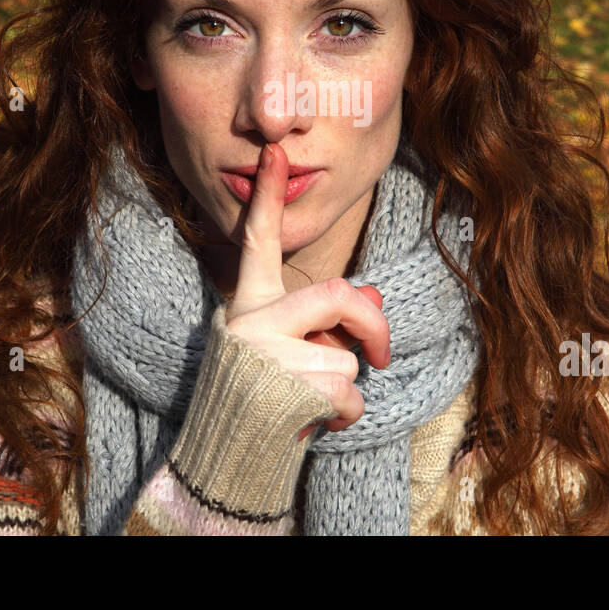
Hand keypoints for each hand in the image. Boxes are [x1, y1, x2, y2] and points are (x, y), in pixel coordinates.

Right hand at [223, 142, 389, 439]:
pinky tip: (313, 422)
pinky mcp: (285, 392)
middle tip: (383, 351)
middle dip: (372, 323)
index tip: (275, 151)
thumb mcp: (291, 347)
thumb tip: (375, 293)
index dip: (267, 196)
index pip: (258, 241)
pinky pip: (348, 395)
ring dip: (344, 388)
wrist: (225, 458)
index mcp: (249, 302)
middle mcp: (251, 321)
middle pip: (338, 295)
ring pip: (346, 359)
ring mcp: (266, 356)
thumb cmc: (262, 394)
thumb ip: (327, 319)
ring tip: (309, 401)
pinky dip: (345, 417)